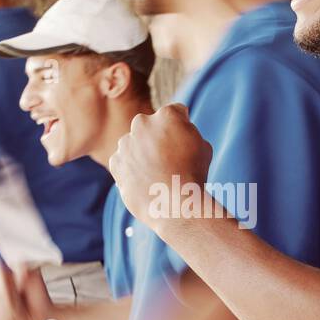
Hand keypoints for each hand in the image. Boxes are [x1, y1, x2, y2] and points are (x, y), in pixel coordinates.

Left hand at [108, 103, 211, 230]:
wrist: (175, 206)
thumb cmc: (194, 175)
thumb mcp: (204, 146)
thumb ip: (188, 131)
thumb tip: (180, 129)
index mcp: (167, 115)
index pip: (176, 113)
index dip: (183, 127)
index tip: (184, 142)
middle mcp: (142, 123)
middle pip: (151, 126)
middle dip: (158, 137)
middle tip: (169, 158)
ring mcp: (126, 142)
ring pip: (135, 143)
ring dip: (142, 152)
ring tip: (157, 173)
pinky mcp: (115, 161)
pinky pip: (123, 160)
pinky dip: (131, 168)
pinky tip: (145, 180)